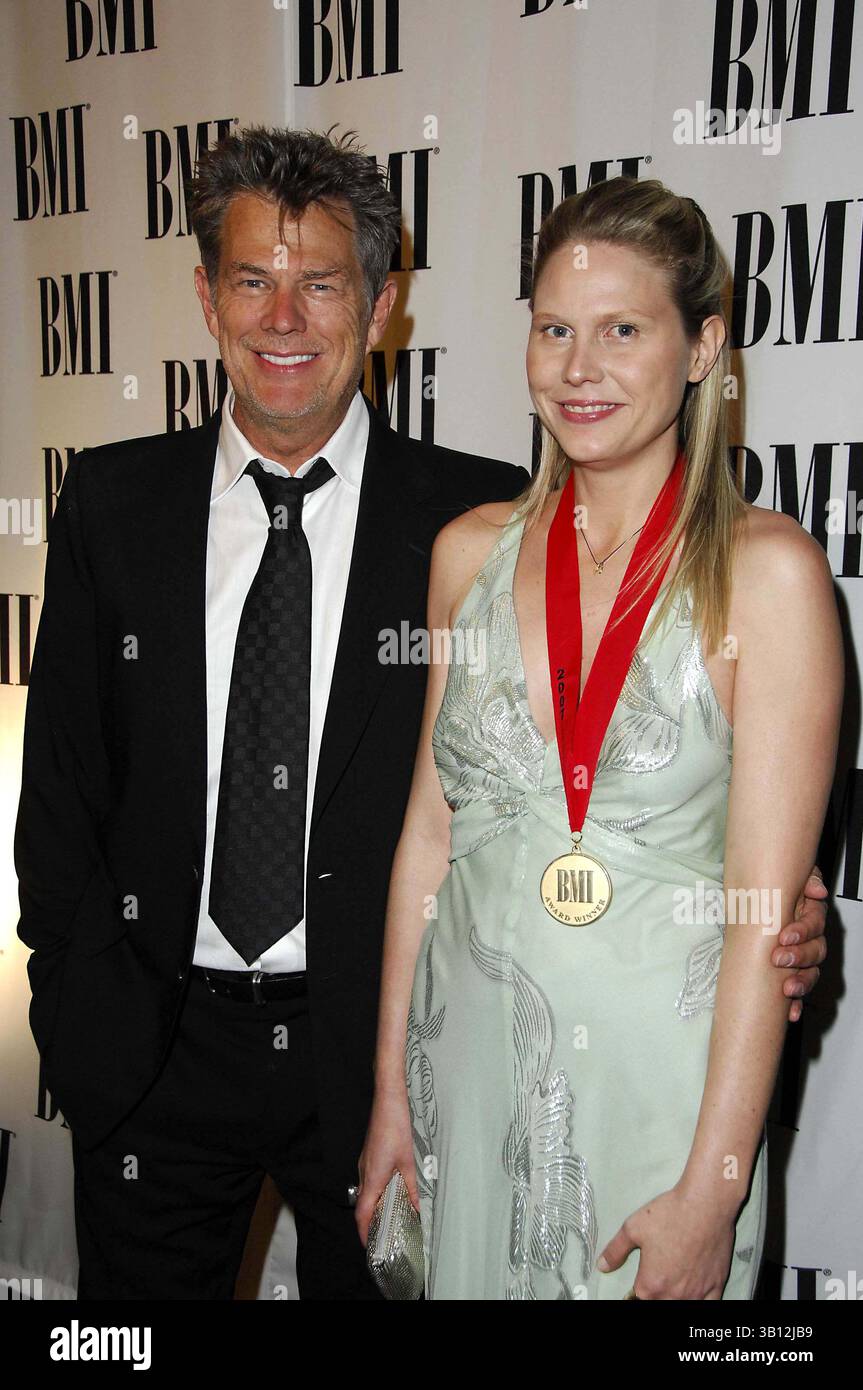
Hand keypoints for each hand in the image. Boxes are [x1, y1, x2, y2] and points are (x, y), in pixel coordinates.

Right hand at [355, 1086, 418, 1246]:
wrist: (388, 1102)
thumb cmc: (396, 1128)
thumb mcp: (408, 1161)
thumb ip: (411, 1187)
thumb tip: (416, 1207)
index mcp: (372, 1178)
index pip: (362, 1213)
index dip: (363, 1232)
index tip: (368, 1246)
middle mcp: (364, 1173)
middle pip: (362, 1205)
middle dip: (370, 1223)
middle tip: (382, 1236)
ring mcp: (365, 1163)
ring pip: (366, 1192)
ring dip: (374, 1207)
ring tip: (389, 1218)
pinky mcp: (369, 1156)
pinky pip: (369, 1181)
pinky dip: (377, 1193)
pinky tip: (390, 1192)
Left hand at [597, 1184, 734, 1298]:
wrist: (705, 1204)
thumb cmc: (669, 1214)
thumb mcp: (633, 1227)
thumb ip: (616, 1250)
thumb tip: (602, 1266)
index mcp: (651, 1285)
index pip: (638, 1297)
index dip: (638, 1288)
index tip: (641, 1278)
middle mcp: (674, 1295)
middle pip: (660, 1302)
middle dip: (655, 1292)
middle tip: (657, 1274)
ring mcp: (697, 1293)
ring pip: (683, 1305)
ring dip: (675, 1297)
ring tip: (673, 1282)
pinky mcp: (716, 1285)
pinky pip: (709, 1305)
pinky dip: (700, 1300)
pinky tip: (695, 1293)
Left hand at [773, 864, 827, 1021]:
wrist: (750, 901)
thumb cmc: (771, 890)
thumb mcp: (788, 879)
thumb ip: (807, 880)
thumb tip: (817, 890)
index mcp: (808, 916)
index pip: (815, 926)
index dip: (803, 931)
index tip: (784, 935)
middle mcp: (808, 939)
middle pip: (815, 951)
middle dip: (798, 957)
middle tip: (778, 958)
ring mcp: (801, 959)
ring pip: (811, 974)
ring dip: (800, 983)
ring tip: (787, 988)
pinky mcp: (790, 975)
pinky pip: (799, 993)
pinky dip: (795, 1003)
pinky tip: (790, 1011)